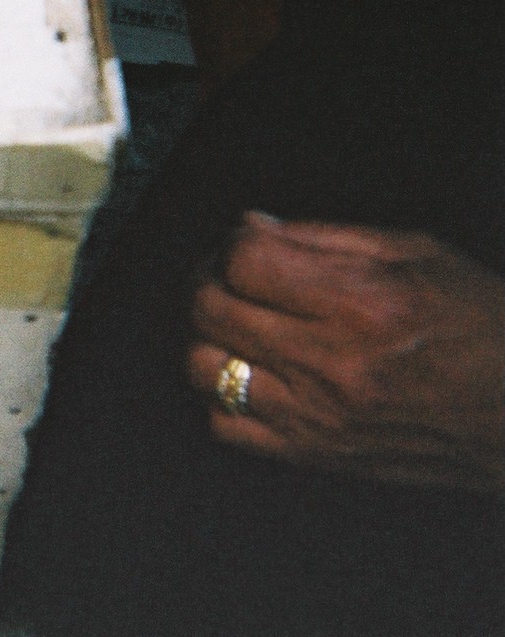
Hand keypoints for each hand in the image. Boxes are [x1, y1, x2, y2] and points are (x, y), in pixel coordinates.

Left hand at [187, 212, 504, 492]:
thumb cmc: (483, 326)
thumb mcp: (418, 254)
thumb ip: (325, 237)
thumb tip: (251, 226)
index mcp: (362, 303)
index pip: (244, 262)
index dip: (234, 243)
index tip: (249, 241)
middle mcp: (332, 362)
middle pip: (210, 309)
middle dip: (208, 279)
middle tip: (231, 275)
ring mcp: (317, 415)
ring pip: (202, 366)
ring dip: (208, 336)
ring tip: (239, 324)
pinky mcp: (314, 454)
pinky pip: (224, 425)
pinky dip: (222, 396)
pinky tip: (254, 375)